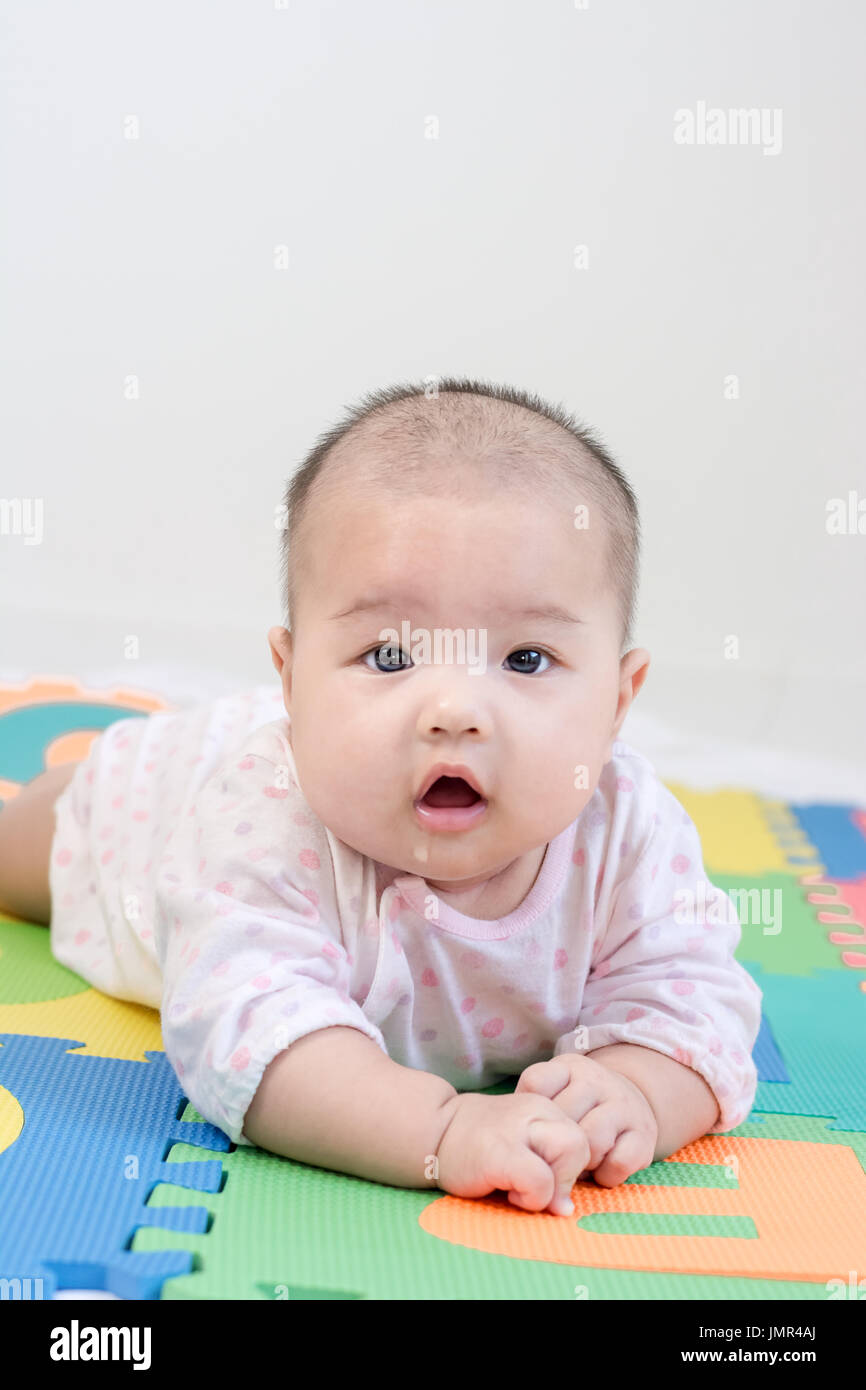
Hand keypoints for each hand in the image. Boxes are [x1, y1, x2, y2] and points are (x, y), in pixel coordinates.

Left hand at [514, 1053, 658, 1187]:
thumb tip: (514, 1148)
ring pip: (590, 1143)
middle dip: (554, 1147)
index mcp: (568, 1067)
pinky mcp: (644, 1134)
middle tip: (555, 1157)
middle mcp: (597, 1080)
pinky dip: (606, 1175)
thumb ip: (534, 1108)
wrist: (632, 1102)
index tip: (533, 1128)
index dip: (530, 1112)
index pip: (536, 1083)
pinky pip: (618, 1163)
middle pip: (562, 1120)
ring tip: (579, 1164)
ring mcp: (623, 1105)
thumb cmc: (581, 1106)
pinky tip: (602, 1170)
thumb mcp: (557, 1092)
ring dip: (581, 1164)